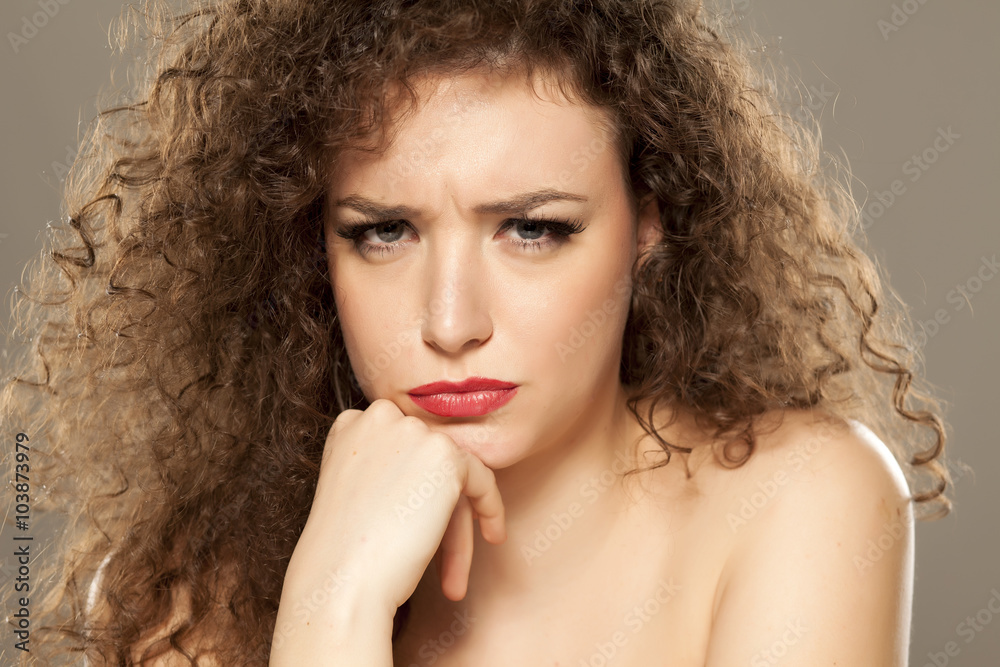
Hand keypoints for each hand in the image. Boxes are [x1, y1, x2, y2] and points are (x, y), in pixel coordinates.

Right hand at [280, 398, 505, 618]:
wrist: (342, 578)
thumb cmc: (344, 550)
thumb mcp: (356, 490)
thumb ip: (388, 467)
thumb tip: (430, 472)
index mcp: (352, 424)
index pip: (402, 448)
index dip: (412, 487)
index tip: (415, 522)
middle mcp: (380, 417)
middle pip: (428, 462)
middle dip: (438, 509)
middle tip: (439, 557)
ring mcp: (412, 431)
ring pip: (454, 475)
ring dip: (457, 525)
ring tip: (455, 574)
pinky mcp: (445, 454)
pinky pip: (482, 479)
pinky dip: (491, 507)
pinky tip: (492, 535)